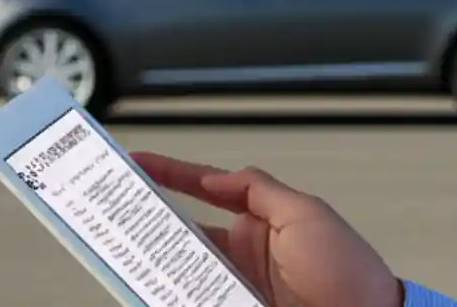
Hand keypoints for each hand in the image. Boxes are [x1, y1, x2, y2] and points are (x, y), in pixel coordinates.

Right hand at [131, 151, 403, 306]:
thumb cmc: (349, 270)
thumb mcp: (306, 214)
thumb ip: (259, 190)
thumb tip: (216, 175)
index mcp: (257, 225)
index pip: (203, 193)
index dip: (170, 176)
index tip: (137, 163)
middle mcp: (239, 259)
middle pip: (178, 241)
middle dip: (144, 229)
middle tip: (107, 218)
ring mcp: (232, 291)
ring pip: (177, 278)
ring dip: (151, 270)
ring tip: (119, 257)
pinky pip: (188, 300)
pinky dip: (166, 297)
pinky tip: (150, 291)